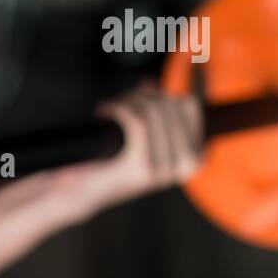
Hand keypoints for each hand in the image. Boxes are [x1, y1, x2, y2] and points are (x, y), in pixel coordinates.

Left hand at [59, 82, 204, 213]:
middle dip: (142, 95)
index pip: (189, 105)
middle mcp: (188, 166)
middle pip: (171, 104)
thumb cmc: (107, 162)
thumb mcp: (137, 135)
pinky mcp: (144, 167)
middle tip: (118, 102)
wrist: (82, 192)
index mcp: (194, 158)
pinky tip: (103, 110)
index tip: (136, 95)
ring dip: (128, 100)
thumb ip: (149, 111)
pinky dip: (119, 107)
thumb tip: (150, 84)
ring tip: (110, 107)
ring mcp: (168, 169)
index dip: (159, 93)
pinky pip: (138, 120)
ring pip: (153, 110)